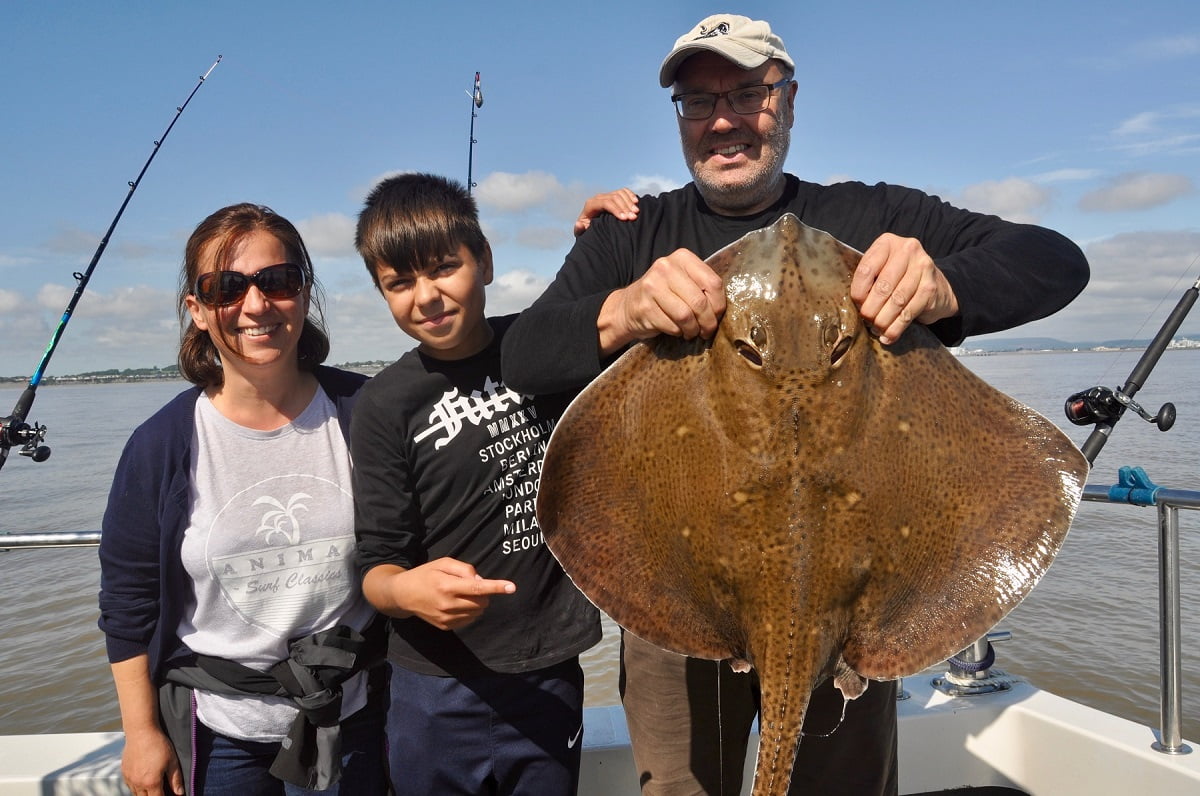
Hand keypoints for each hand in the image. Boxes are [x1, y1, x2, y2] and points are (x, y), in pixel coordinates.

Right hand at [121, 726, 183, 795]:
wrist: (141, 732)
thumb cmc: (157, 744)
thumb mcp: (172, 761)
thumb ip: (175, 780)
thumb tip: (179, 793)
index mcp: (151, 782)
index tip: (169, 795)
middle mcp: (138, 783)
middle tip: (160, 790)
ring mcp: (129, 778)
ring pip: (136, 793)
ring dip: (144, 793)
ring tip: (152, 786)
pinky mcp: (124, 772)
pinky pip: (130, 786)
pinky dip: (136, 787)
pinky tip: (143, 780)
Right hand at [388, 557, 515, 630]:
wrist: (403, 595)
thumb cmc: (425, 574)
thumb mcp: (442, 563)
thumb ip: (464, 569)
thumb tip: (480, 580)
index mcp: (447, 586)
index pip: (477, 588)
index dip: (496, 587)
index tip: (512, 587)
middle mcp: (447, 604)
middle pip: (481, 601)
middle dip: (484, 593)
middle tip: (472, 585)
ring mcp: (446, 618)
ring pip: (477, 612)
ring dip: (477, 602)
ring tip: (462, 594)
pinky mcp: (445, 626)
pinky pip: (469, 619)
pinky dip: (470, 611)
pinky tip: (457, 603)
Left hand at [575, 188, 638, 236]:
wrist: (591, 227)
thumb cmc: (588, 232)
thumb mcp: (582, 233)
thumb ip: (579, 230)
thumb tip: (579, 224)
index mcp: (591, 205)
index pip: (605, 203)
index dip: (615, 209)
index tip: (624, 219)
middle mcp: (598, 198)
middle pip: (614, 197)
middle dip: (625, 207)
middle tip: (633, 217)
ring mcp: (607, 196)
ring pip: (620, 193)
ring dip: (629, 202)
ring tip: (636, 212)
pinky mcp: (613, 196)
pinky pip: (623, 191)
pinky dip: (630, 195)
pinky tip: (637, 202)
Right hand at [597, 248, 724, 354]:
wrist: (628, 306)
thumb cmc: (664, 295)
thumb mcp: (684, 281)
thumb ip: (702, 287)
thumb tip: (722, 310)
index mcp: (682, 257)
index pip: (713, 283)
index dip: (719, 304)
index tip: (717, 315)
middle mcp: (665, 267)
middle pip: (700, 301)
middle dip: (708, 322)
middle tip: (707, 331)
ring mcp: (652, 286)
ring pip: (686, 316)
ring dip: (693, 330)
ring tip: (692, 332)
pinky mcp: (645, 307)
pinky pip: (672, 326)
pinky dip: (678, 332)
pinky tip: (676, 330)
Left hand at [850, 233, 959, 343]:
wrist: (938, 285)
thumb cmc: (899, 277)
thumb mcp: (882, 268)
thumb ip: (868, 278)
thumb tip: (852, 305)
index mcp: (887, 243)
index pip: (866, 269)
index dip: (858, 292)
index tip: (857, 305)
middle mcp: (907, 250)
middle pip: (882, 287)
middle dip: (870, 309)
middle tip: (866, 321)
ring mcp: (922, 268)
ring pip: (896, 301)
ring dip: (883, 321)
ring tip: (876, 329)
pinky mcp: (931, 288)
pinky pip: (908, 312)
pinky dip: (896, 328)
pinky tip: (888, 336)